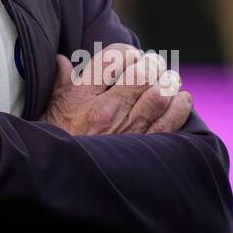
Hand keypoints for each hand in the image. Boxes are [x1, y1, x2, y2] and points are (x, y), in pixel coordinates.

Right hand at [40, 45, 191, 135]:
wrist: (64, 181)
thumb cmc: (58, 142)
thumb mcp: (51, 109)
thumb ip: (60, 82)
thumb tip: (62, 60)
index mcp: (83, 97)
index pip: (112, 58)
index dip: (126, 51)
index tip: (129, 55)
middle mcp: (108, 111)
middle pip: (141, 73)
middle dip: (151, 63)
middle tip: (152, 63)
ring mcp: (129, 130)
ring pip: (160, 94)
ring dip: (168, 81)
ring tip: (168, 77)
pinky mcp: (145, 148)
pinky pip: (172, 121)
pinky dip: (181, 105)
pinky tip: (180, 98)